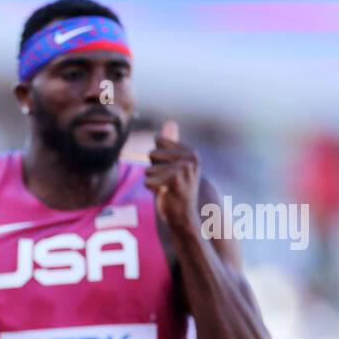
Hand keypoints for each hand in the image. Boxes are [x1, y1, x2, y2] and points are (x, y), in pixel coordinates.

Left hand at [144, 120, 200, 236]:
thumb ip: (170, 143)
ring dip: (153, 180)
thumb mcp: (173, 164)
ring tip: (166, 188)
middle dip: (154, 168)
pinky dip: (151, 189)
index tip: (170, 170)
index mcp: (191, 151)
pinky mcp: (173, 181)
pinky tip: (164, 194)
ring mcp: (183, 169)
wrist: (184, 216)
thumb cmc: (176, 189)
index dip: (158, 158)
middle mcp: (190, 158)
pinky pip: (147, 180)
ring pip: (149, 168)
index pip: (158, 141)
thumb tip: (169, 122)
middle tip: (168, 182)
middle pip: (152, 153)